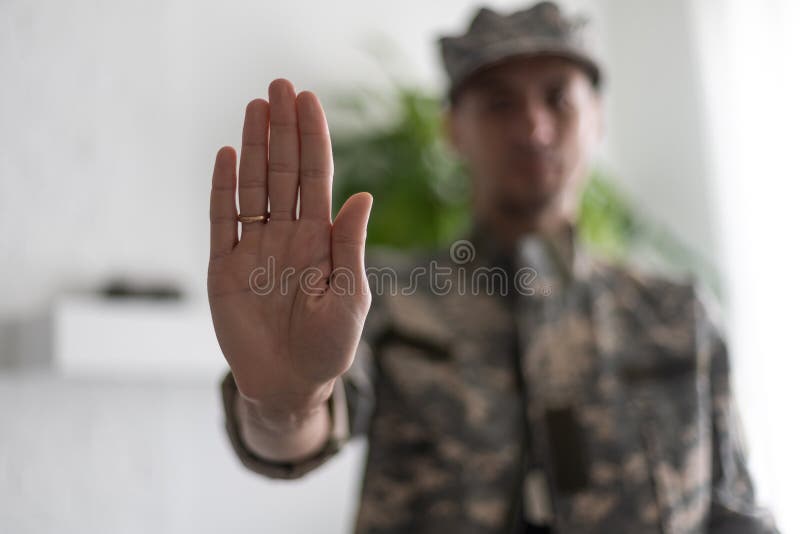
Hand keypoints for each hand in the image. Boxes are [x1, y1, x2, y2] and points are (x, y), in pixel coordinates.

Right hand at [207, 79, 371, 420]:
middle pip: (283, 172)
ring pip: (253, 186)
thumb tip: (363, 195)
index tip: (309, 101)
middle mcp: (287, 234)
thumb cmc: (328, 345)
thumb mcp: (349, 296)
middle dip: (282, 130)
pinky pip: (222, 220)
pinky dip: (222, 188)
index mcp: (320, 239)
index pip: (316, 177)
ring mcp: (254, 247)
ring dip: (253, 147)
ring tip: (254, 107)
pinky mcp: (224, 267)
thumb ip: (350, 246)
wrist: (290, 384)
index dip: (312, 139)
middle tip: (279, 86)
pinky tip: (226, 156)